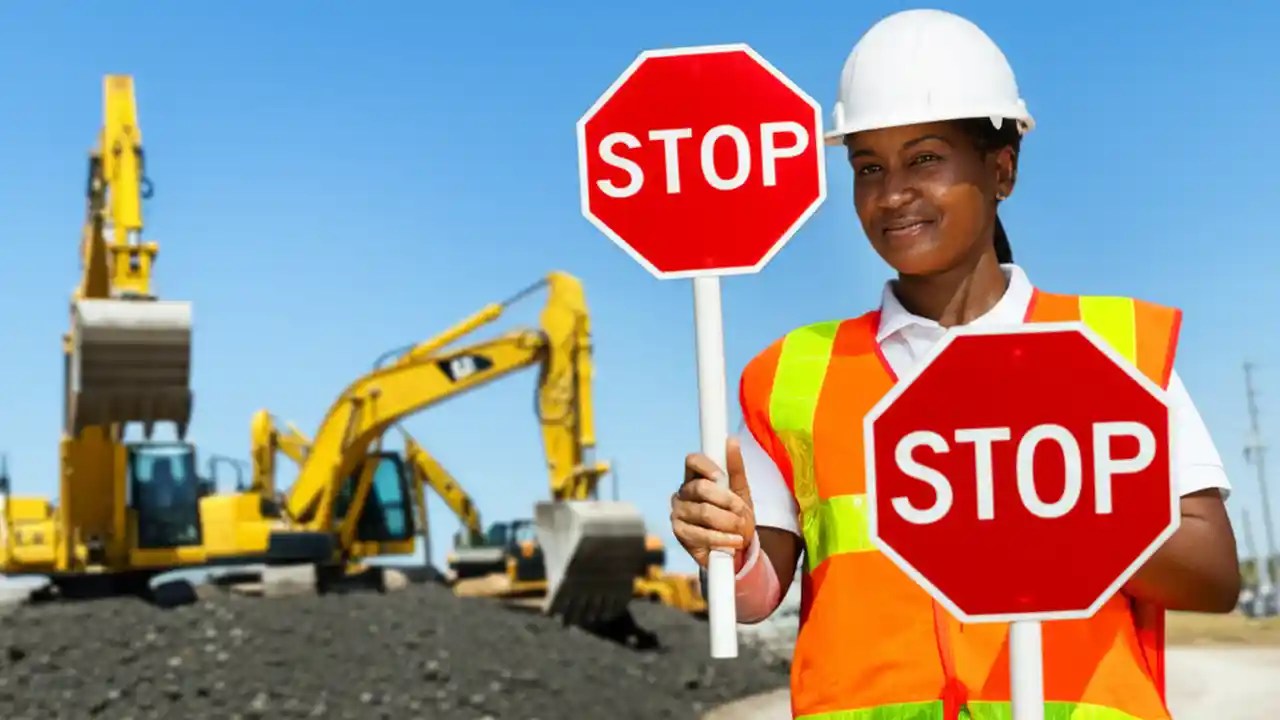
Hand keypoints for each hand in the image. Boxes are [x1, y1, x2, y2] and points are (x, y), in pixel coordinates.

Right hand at [670, 436, 755, 569]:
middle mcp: (683, 493)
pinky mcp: (679, 533)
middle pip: (701, 488)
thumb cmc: (736, 516)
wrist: (737, 548)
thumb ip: (736, 468)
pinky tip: (732, 542)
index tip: (721, 477)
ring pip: (704, 512)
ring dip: (729, 523)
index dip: (707, 466)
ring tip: (740, 531)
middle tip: (741, 512)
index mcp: (696, 477)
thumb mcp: (740, 492)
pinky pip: (700, 534)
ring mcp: (678, 513)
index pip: (693, 460)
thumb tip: (732, 440)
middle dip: (727, 502)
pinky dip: (722, 539)